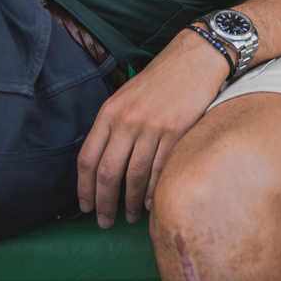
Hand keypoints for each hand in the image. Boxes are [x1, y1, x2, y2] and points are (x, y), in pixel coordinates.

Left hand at [75, 27, 230, 227]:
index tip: (87, 207)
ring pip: (135, 175)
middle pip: (108, 172)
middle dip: (104, 202)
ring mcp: (153, 125)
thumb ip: (113, 126)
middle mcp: (128, 119)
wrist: (195, 59)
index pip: (88, 158)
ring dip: (131, 202)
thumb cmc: (161, 81)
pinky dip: (154, 190)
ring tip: (131, 215)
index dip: (84, 188)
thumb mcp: (126, 97)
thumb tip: (103, 166)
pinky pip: (161, 169)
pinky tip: (151, 201)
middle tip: (105, 221)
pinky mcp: (177, 130)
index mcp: (110, 112)